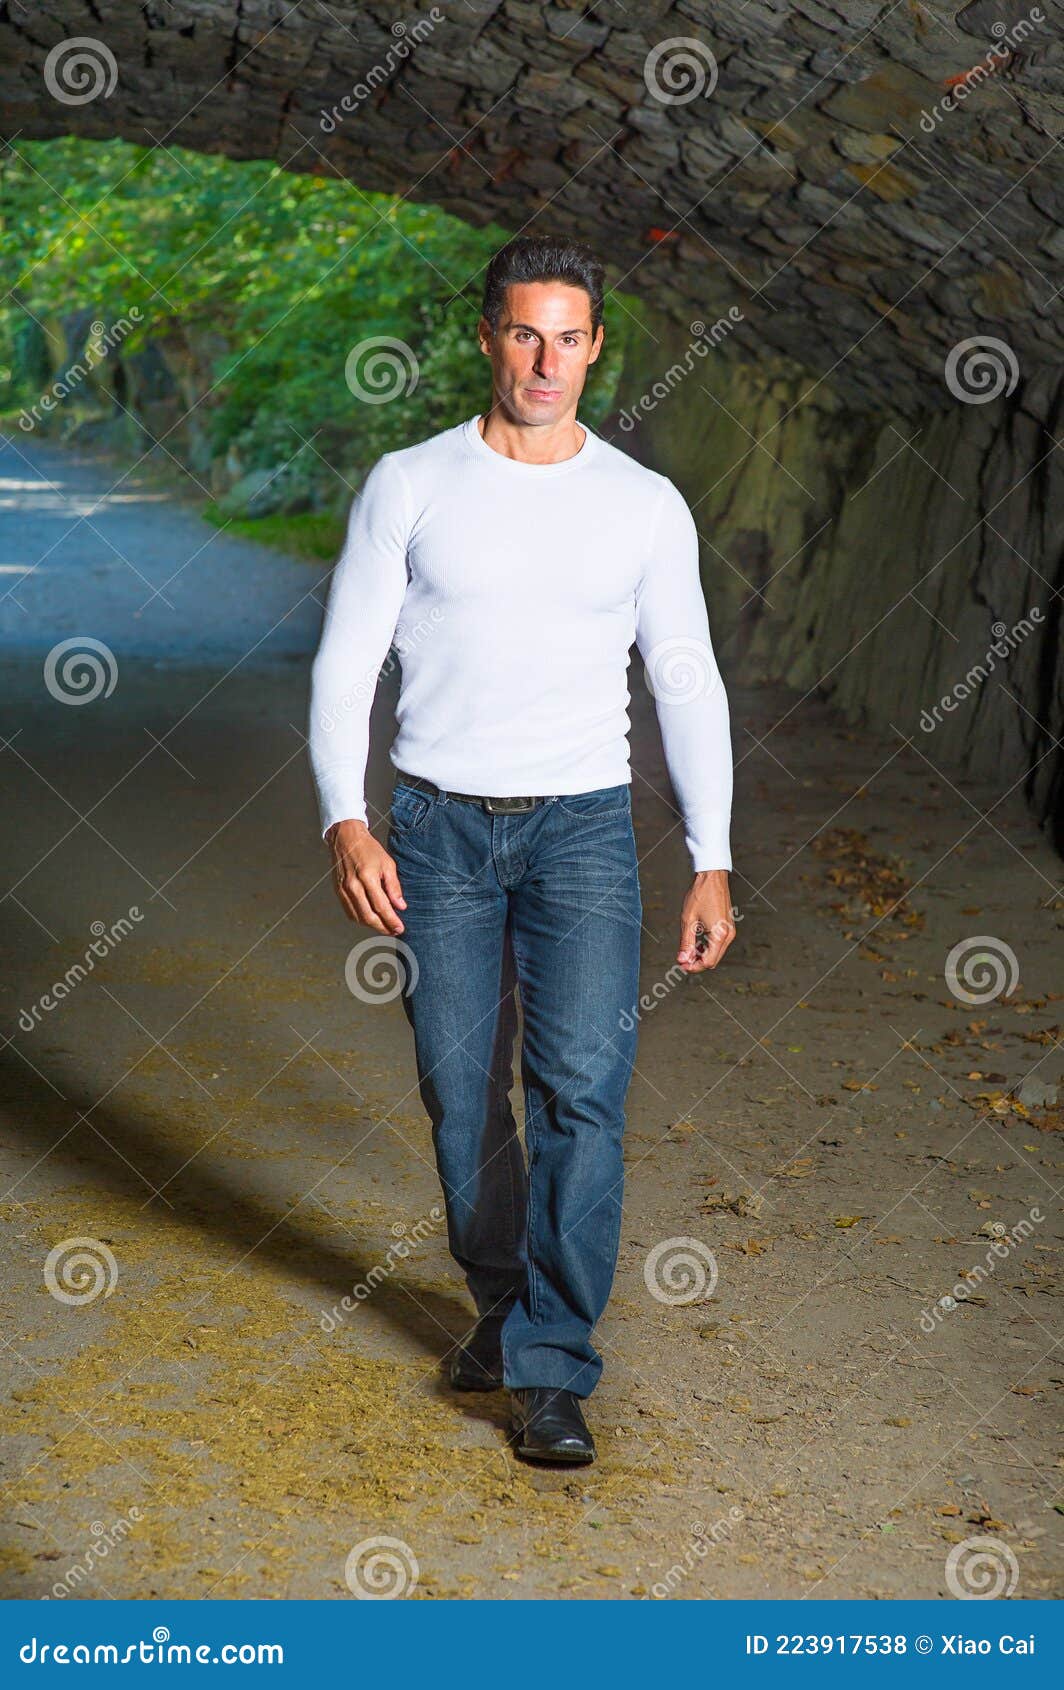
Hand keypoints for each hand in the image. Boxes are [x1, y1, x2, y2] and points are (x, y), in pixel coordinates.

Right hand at [326, 819, 406, 933]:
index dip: (391, 920)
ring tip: (384, 926)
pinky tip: (370, 919)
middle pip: (368, 916)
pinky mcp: (338, 891)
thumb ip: (394, 887)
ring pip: (358, 917)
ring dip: (372, 925)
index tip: (400, 928)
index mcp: (368, 877)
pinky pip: (349, 912)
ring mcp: (344, 890)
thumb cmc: (368, 849)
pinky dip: (360, 919)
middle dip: (383, 927)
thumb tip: (401, 906)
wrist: (346, 838)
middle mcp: (354, 886)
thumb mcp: (388, 864)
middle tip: (394, 930)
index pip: (381, 906)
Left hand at [677, 869, 735, 972]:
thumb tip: (682, 960)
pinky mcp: (728, 927)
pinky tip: (696, 944)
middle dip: (697, 963)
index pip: (707, 962)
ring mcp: (730, 931)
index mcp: (719, 935)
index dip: (693, 967)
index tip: (680, 964)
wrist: (712, 877)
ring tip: (686, 952)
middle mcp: (728, 935)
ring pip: (716, 954)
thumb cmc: (699, 896)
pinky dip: (708, 948)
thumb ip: (686, 943)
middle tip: (681, 959)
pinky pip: (719, 945)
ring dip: (702, 956)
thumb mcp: (688, 920)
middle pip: (713, 960)